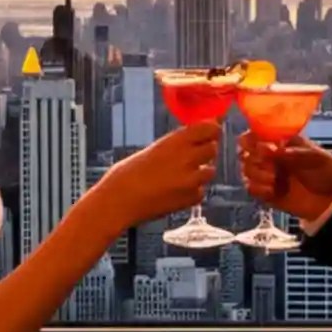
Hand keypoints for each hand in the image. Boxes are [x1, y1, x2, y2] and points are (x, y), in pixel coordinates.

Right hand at [93, 121, 220, 227]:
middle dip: (206, 150)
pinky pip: (201, 191)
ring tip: (182, 175)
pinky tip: (176, 191)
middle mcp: (187, 159)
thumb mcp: (153, 150)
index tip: (211, 131)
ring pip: (210, 171)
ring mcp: (191, 180)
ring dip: (201, 171)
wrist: (118, 202)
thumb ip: (175, 145)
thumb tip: (192, 139)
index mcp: (175, 142)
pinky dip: (193, 191)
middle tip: (194, 154)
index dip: (211, 130)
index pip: (209, 128)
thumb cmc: (127, 175)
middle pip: (213, 148)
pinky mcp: (190, 199)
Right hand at [239, 132, 331, 220]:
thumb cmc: (326, 170)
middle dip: (255, 160)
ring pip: (246, 171)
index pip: (254, 135)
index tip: (264, 149)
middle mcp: (269, 156)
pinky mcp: (267, 193)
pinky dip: (258, 189)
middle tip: (272, 167)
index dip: (252, 141)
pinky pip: (251, 189)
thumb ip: (293, 153)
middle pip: (245, 153)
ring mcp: (267, 174)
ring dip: (257, 175)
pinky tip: (272, 191)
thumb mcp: (315, 157)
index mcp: (279, 142)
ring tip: (274, 179)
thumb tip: (271, 150)